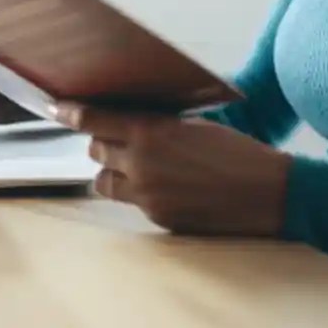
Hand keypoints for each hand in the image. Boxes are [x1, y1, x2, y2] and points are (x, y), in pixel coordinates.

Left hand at [54, 102, 292, 236]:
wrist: (269, 194)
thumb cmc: (238, 151)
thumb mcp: (194, 124)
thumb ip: (157, 124)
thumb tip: (131, 121)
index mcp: (150, 133)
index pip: (94, 119)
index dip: (72, 112)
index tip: (58, 108)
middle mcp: (141, 164)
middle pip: (95, 150)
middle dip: (102, 142)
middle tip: (115, 137)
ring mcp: (147, 196)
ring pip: (105, 182)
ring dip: (114, 171)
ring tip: (136, 166)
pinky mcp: (157, 219)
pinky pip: (133, 203)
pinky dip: (141, 193)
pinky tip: (167, 187)